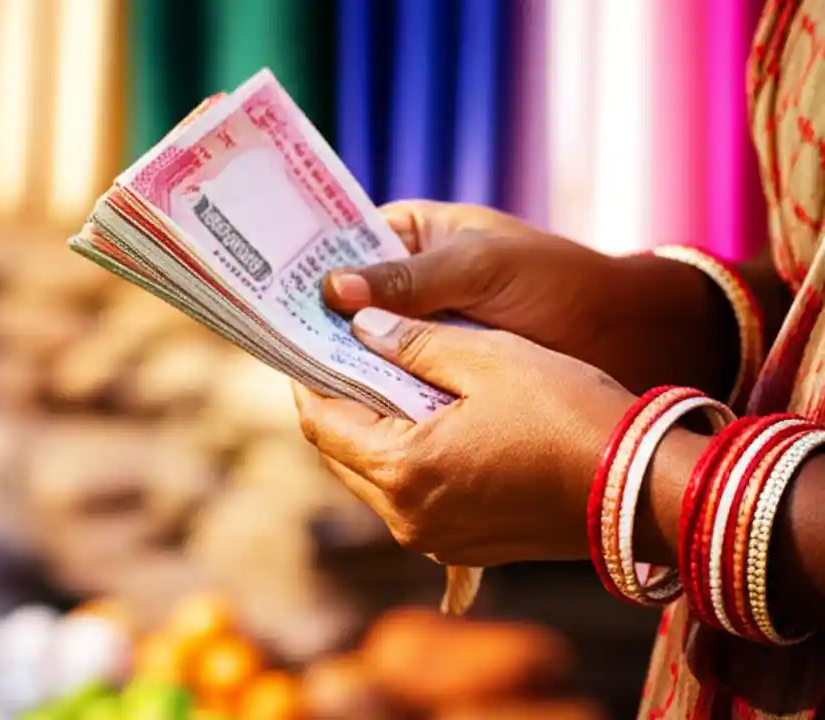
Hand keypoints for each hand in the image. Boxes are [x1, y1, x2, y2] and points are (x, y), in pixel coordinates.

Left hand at [293, 308, 635, 564]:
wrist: (646, 488)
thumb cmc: (570, 415)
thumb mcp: (487, 356)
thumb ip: (412, 339)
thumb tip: (359, 325)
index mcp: (402, 471)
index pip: (321, 420)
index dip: (310, 375)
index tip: (313, 340)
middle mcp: (407, 518)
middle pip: (339, 452)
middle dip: (338, 402)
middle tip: (349, 353)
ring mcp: (436, 538)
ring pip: (373, 477)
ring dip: (373, 430)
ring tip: (392, 378)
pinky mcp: (467, 545)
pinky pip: (412, 496)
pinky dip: (407, 458)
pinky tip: (431, 418)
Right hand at [323, 201, 737, 396]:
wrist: (626, 337)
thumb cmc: (556, 282)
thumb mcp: (479, 267)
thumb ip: (409, 278)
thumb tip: (331, 289)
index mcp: (406, 238)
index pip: (338, 251)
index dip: (305, 273)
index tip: (269, 296)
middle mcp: (403, 287)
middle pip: (342, 310)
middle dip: (319, 330)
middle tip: (283, 353)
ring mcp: (419, 335)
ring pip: (364, 354)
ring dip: (348, 371)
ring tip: (310, 389)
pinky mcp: (437, 380)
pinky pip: (394, 389)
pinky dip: (381, 401)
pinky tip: (358, 417)